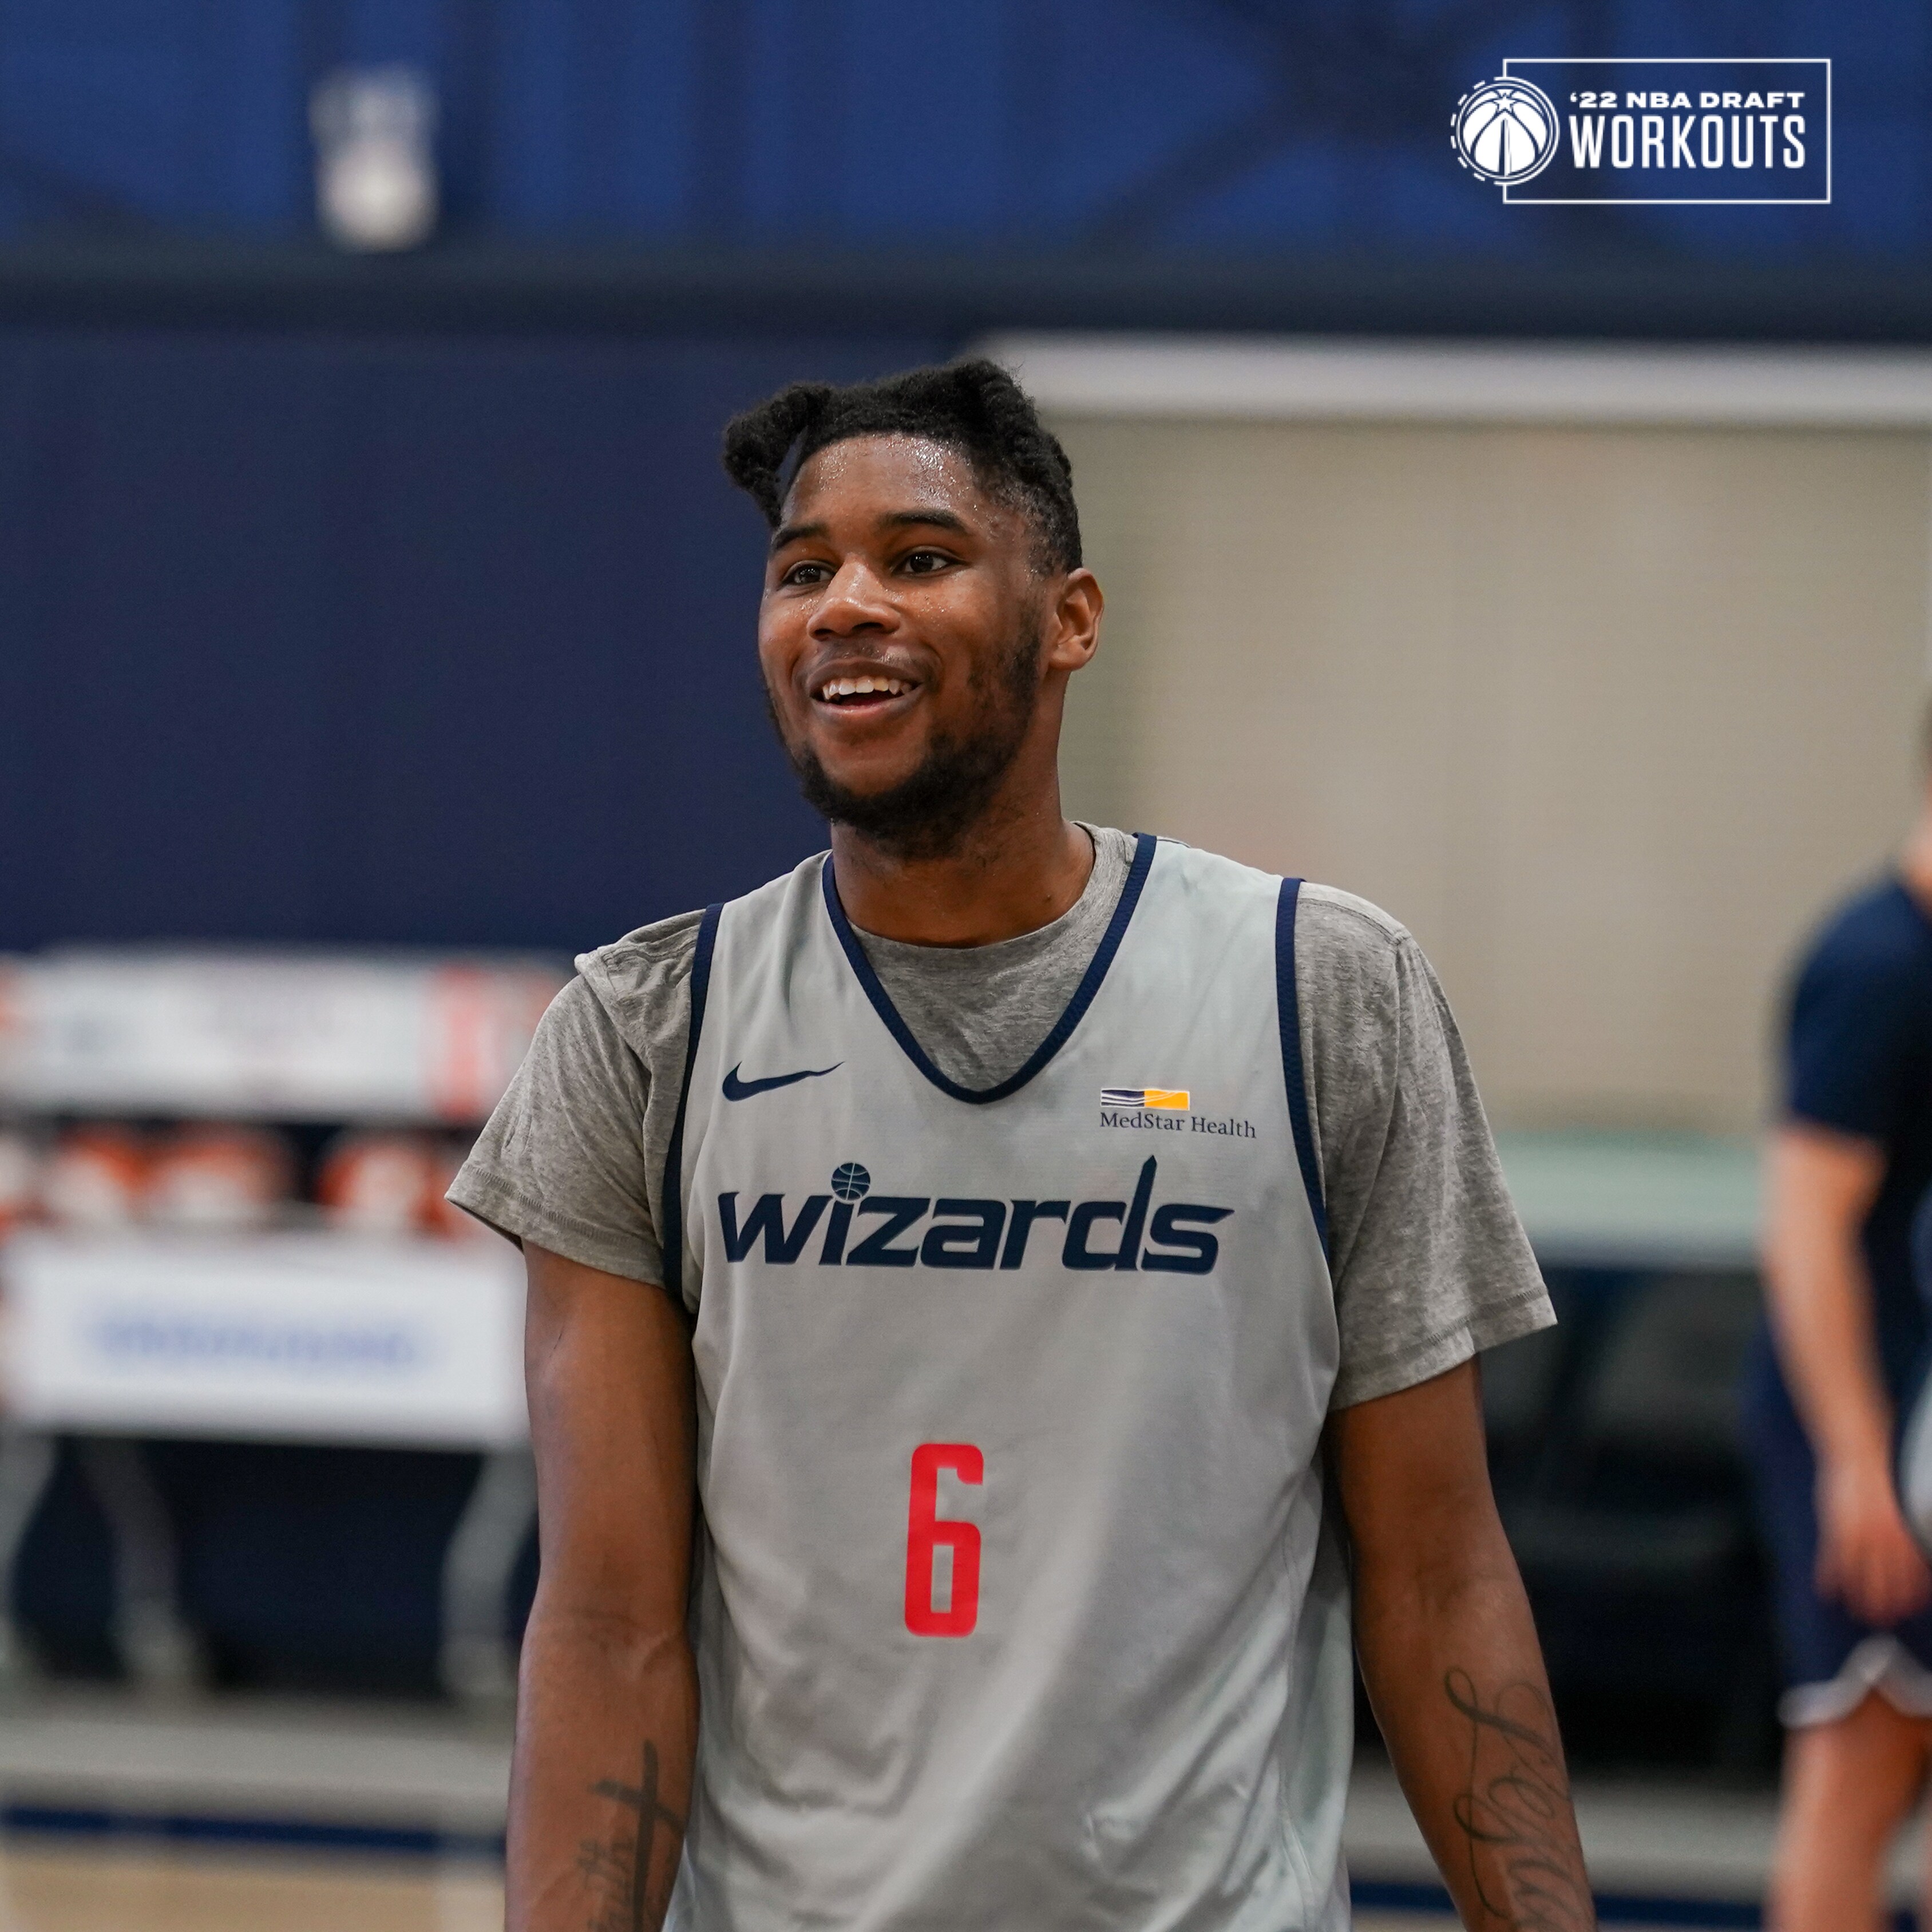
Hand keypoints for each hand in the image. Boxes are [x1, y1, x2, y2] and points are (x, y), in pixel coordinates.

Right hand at [1816, 1455, 1931, 1625]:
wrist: (1858, 1453)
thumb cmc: (1881, 1482)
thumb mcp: (1900, 1509)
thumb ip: (1904, 1536)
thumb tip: (1916, 1566)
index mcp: (1905, 1532)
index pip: (1912, 1573)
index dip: (1910, 1594)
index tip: (1906, 1608)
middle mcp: (1886, 1537)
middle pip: (1887, 1580)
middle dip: (1885, 1603)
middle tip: (1882, 1619)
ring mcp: (1859, 1533)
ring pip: (1859, 1575)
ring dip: (1857, 1597)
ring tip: (1856, 1612)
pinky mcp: (1836, 1527)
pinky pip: (1833, 1559)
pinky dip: (1829, 1577)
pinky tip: (1826, 1591)